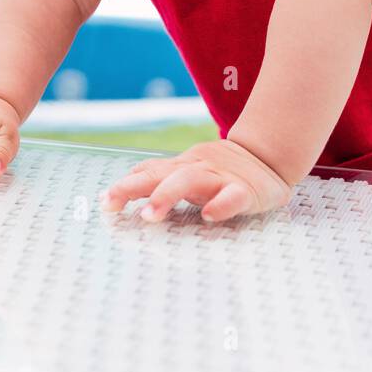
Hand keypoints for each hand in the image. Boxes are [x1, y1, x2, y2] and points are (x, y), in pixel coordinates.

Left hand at [98, 138, 294, 223]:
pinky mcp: (244, 191)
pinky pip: (232, 197)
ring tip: (150, 214)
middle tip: (112, 204)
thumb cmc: (218, 171)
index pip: (148, 172)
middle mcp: (195, 169)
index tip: (104, 202)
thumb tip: (111, 193)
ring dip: (168, 195)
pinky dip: (220, 205)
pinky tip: (209, 216)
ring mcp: (219, 178)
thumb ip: (154, 179)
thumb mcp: (184, 171)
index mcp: (180, 168)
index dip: (125, 186)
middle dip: (135, 187)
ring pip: (191, 181)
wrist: (267, 156)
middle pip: (161, 174)